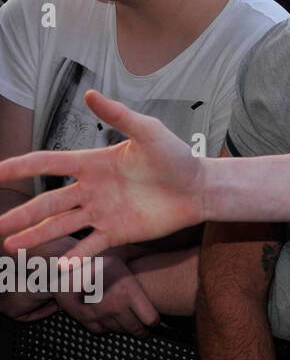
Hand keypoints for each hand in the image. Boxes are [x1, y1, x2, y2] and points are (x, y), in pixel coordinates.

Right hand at [0, 90, 204, 260]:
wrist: (200, 187)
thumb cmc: (176, 156)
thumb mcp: (148, 131)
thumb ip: (118, 115)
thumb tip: (90, 93)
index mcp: (93, 163)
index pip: (48, 164)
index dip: (20, 167)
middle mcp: (92, 189)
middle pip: (48, 202)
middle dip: (21, 214)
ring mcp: (102, 212)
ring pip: (62, 226)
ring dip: (36, 237)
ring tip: (11, 246)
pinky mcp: (118, 232)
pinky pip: (90, 246)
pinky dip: (75, 257)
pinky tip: (59, 267)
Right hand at [53, 248, 159, 336]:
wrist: (60, 265)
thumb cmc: (95, 256)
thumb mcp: (122, 252)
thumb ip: (143, 254)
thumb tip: (165, 249)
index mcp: (129, 291)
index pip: (151, 319)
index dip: (156, 321)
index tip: (156, 319)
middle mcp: (116, 306)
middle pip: (137, 329)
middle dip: (143, 330)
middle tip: (146, 329)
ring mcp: (99, 315)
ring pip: (120, 330)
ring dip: (126, 329)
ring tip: (131, 325)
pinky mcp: (84, 320)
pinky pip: (101, 331)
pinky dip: (108, 328)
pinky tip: (111, 321)